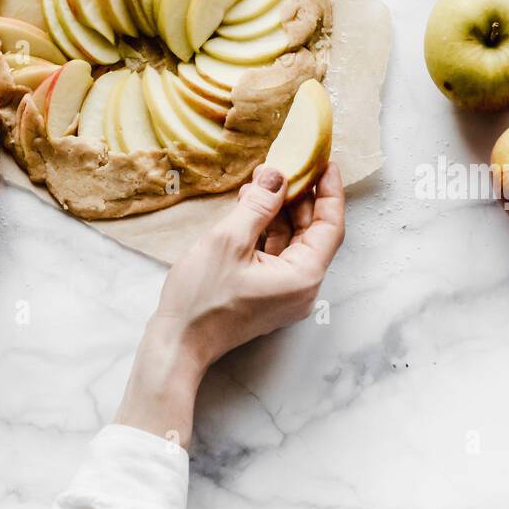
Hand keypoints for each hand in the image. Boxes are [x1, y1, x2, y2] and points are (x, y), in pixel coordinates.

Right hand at [116, 161, 344, 445]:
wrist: (177, 343)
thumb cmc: (201, 297)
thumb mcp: (229, 239)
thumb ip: (259, 205)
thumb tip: (277, 176)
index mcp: (303, 276)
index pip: (330, 227)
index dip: (330, 192)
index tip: (326, 164)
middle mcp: (301, 288)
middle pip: (312, 234)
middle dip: (299, 197)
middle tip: (287, 165)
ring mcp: (283, 294)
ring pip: (292, 243)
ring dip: (279, 212)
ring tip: (261, 182)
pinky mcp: (266, 295)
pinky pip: (276, 255)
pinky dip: (266, 230)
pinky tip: (249, 208)